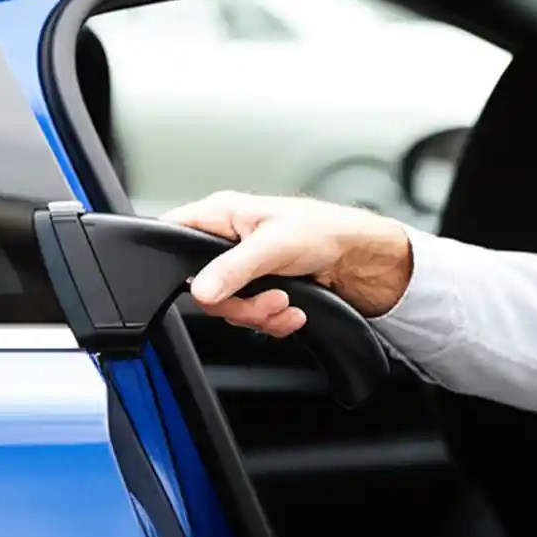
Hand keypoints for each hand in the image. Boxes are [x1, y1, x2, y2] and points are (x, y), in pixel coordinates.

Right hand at [160, 191, 413, 336]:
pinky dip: (274, 321)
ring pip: (228, 307)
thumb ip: (233, 268)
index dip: (174, 258)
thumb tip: (201, 289)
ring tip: (286, 303)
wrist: (363, 259)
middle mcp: (230, 242)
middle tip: (266, 299)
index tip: (199, 283)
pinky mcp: (263, 289)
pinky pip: (251, 317)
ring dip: (260, 314)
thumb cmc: (326, 229)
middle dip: (237, 303)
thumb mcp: (274, 246)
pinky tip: (293, 311)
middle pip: (202, 286)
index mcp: (223, 215)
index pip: (174, 231)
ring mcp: (245, 268)